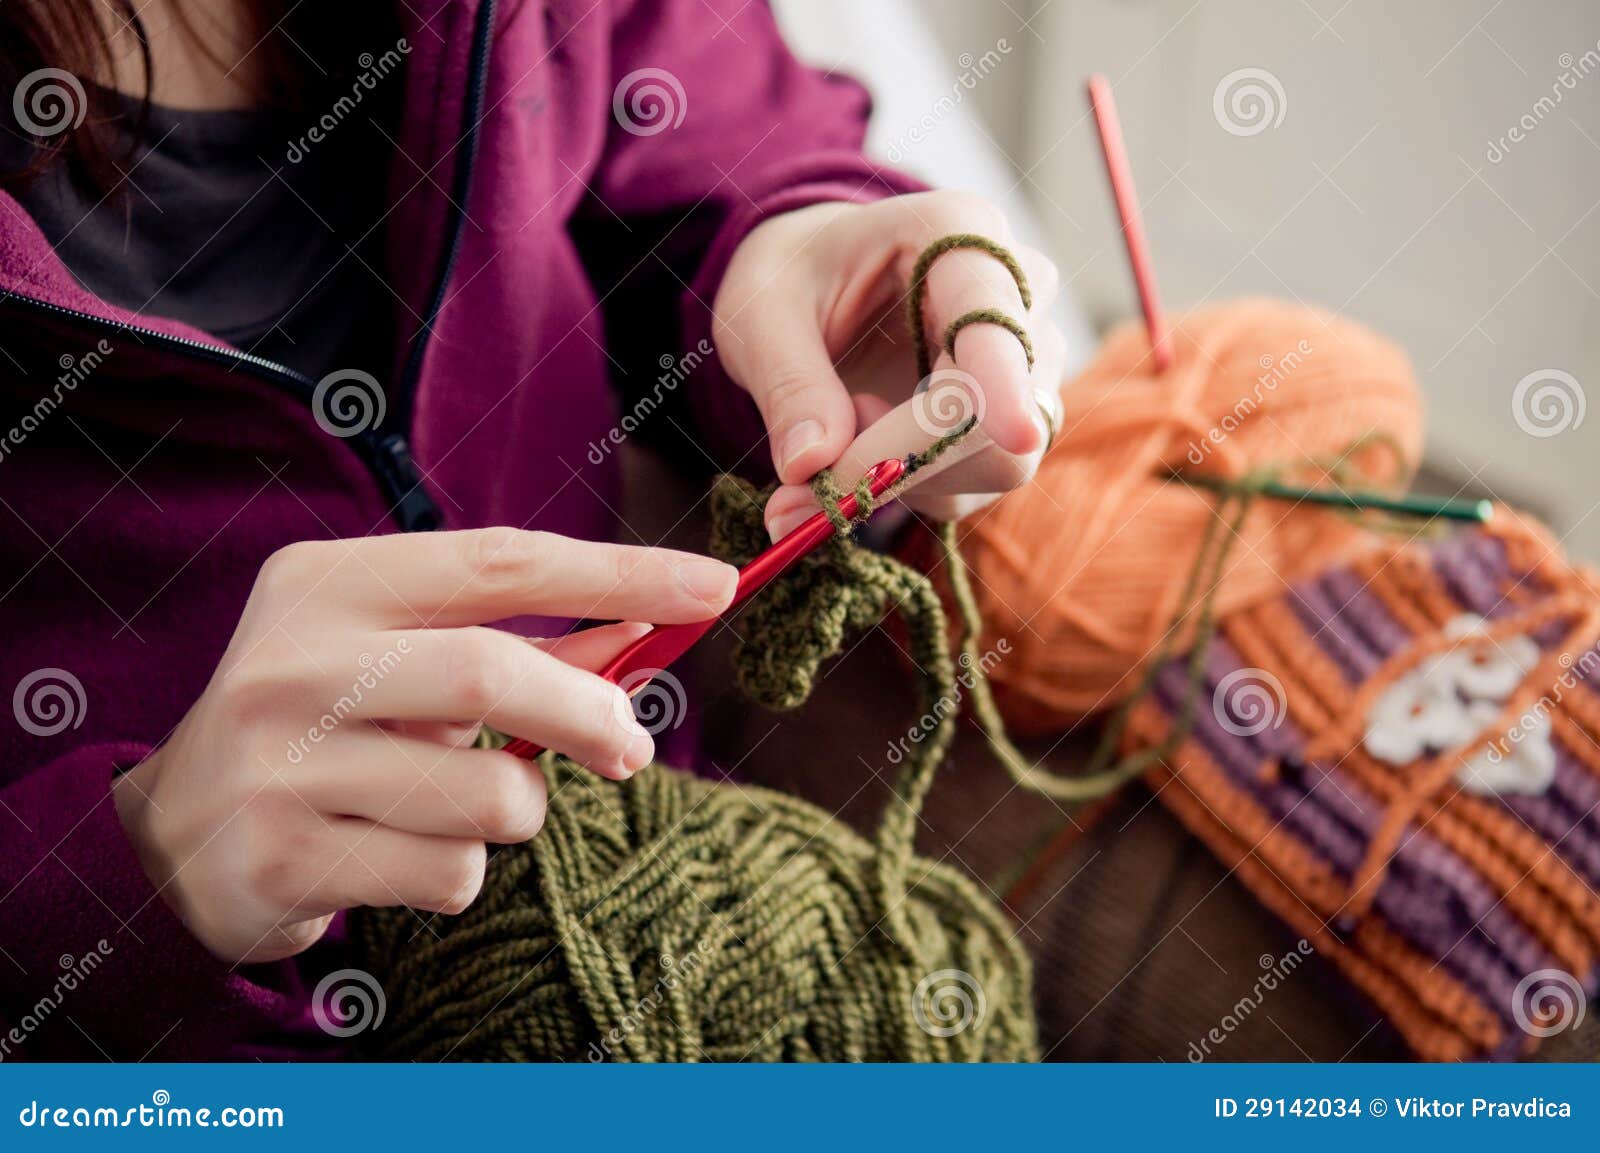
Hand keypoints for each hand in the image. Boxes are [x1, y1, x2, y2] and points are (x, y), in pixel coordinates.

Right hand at [112, 529, 735, 963]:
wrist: (171, 838)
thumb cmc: (323, 728)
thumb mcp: (402, 662)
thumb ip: (515, 646)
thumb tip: (643, 637)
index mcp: (327, 583)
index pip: (502, 562)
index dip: (620, 572)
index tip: (717, 585)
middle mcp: (292, 660)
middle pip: (495, 672)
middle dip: (591, 714)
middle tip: (634, 748)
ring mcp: (277, 761)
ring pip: (485, 794)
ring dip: (514, 810)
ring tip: (460, 807)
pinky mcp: (282, 857)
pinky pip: (447, 874)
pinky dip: (462, 875)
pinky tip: (399, 858)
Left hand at [711, 192, 1066, 538]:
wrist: (819, 281)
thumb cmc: (795, 276)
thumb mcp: (762, 313)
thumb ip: (788, 384)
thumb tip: (810, 466)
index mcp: (957, 234)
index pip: (994, 318)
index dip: (1005, 380)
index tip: (1014, 434)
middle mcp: (1016, 294)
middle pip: (1000, 413)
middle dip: (902, 458)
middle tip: (808, 473)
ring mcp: (1025, 363)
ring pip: (991, 461)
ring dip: (895, 479)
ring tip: (826, 438)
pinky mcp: (1011, 422)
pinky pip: (968, 485)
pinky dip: (901, 492)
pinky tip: (855, 453)